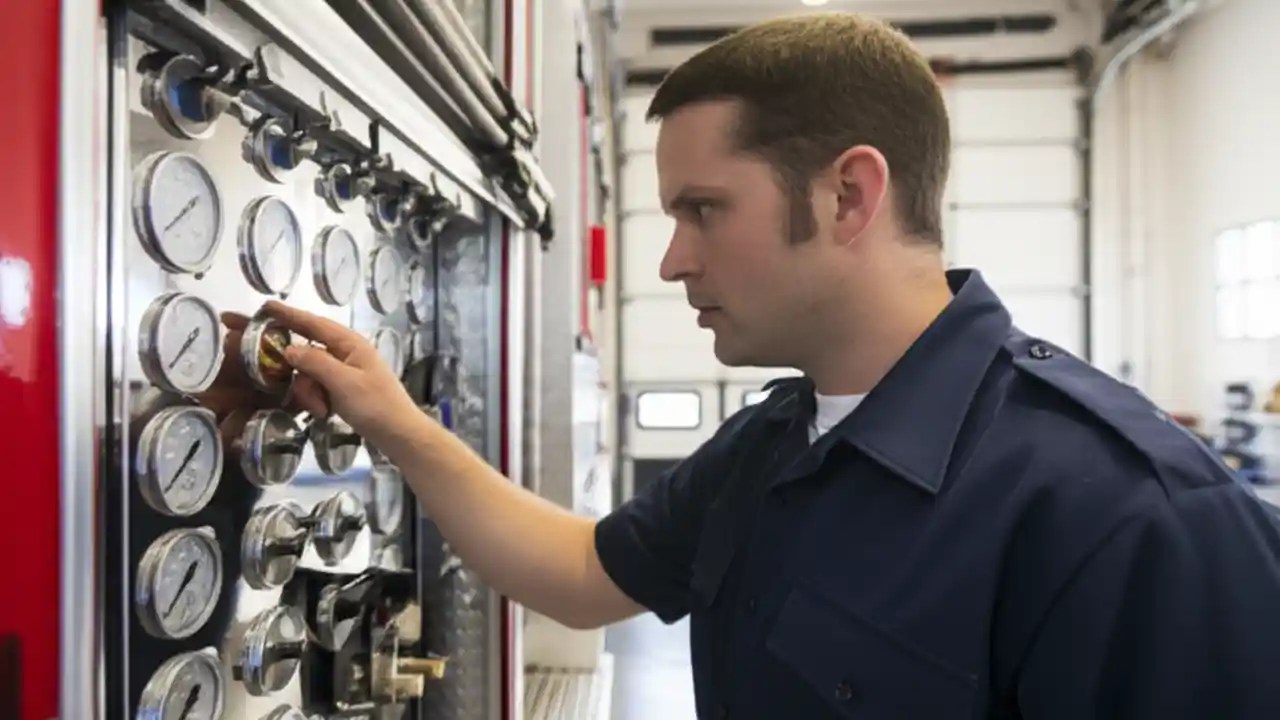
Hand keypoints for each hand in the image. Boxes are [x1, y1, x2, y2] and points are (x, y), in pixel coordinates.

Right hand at [249, 300, 421, 446]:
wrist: (399, 435)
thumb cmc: (375, 406)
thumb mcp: (343, 383)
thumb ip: (315, 363)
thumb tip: (288, 349)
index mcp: (350, 344)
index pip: (314, 323)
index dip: (289, 315)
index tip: (266, 306)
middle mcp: (346, 353)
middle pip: (308, 353)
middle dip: (300, 374)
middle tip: (293, 387)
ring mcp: (344, 372)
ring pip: (310, 374)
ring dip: (310, 394)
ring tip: (322, 410)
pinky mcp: (343, 389)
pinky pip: (318, 388)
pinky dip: (317, 401)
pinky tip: (324, 413)